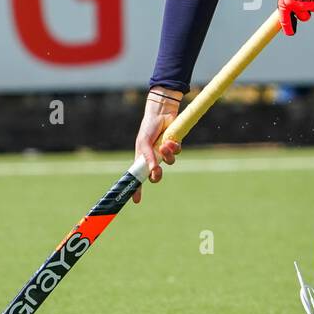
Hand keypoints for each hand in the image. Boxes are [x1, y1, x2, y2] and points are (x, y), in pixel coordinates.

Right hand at [132, 88, 182, 202]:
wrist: (162, 112)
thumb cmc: (148, 127)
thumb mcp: (144, 142)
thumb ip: (147, 156)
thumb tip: (153, 170)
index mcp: (142, 157)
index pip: (138, 176)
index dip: (137, 189)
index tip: (136, 200)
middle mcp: (153, 157)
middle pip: (156, 174)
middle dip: (157, 175)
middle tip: (158, 171)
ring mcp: (164, 152)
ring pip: (169, 163)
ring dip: (167, 156)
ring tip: (165, 145)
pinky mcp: (174, 146)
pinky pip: (177, 153)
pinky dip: (174, 148)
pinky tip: (171, 140)